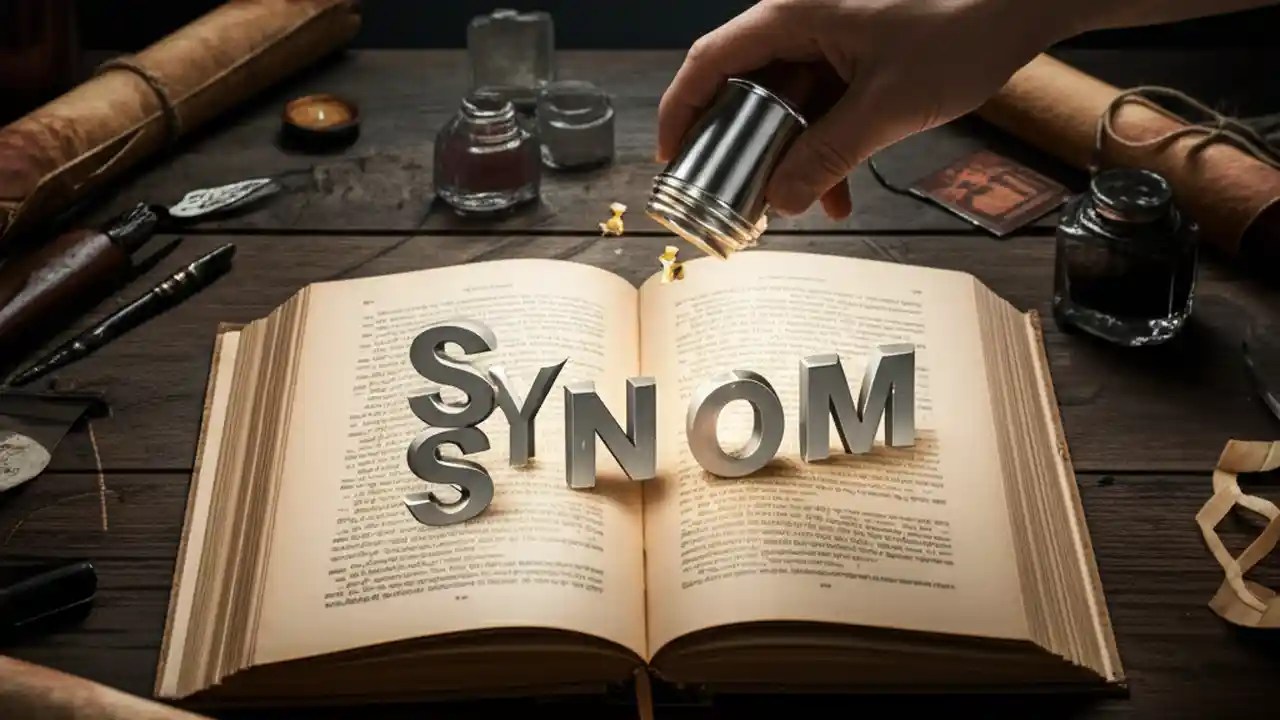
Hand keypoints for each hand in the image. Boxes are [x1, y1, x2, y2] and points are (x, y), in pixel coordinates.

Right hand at [656, 0, 1067, 218]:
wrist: (1025, 4)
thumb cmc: (961, 30)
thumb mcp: (886, 107)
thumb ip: (828, 156)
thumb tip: (779, 202)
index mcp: (794, 14)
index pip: (711, 61)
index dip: (680, 111)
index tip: (670, 159)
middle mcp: (803, 20)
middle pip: (743, 86)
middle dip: (737, 146)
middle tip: (726, 194)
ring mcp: (831, 37)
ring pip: (785, 103)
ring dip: (787, 156)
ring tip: (789, 207)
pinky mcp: (856, 53)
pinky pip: (822, 105)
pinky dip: (824, 147)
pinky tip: (838, 194)